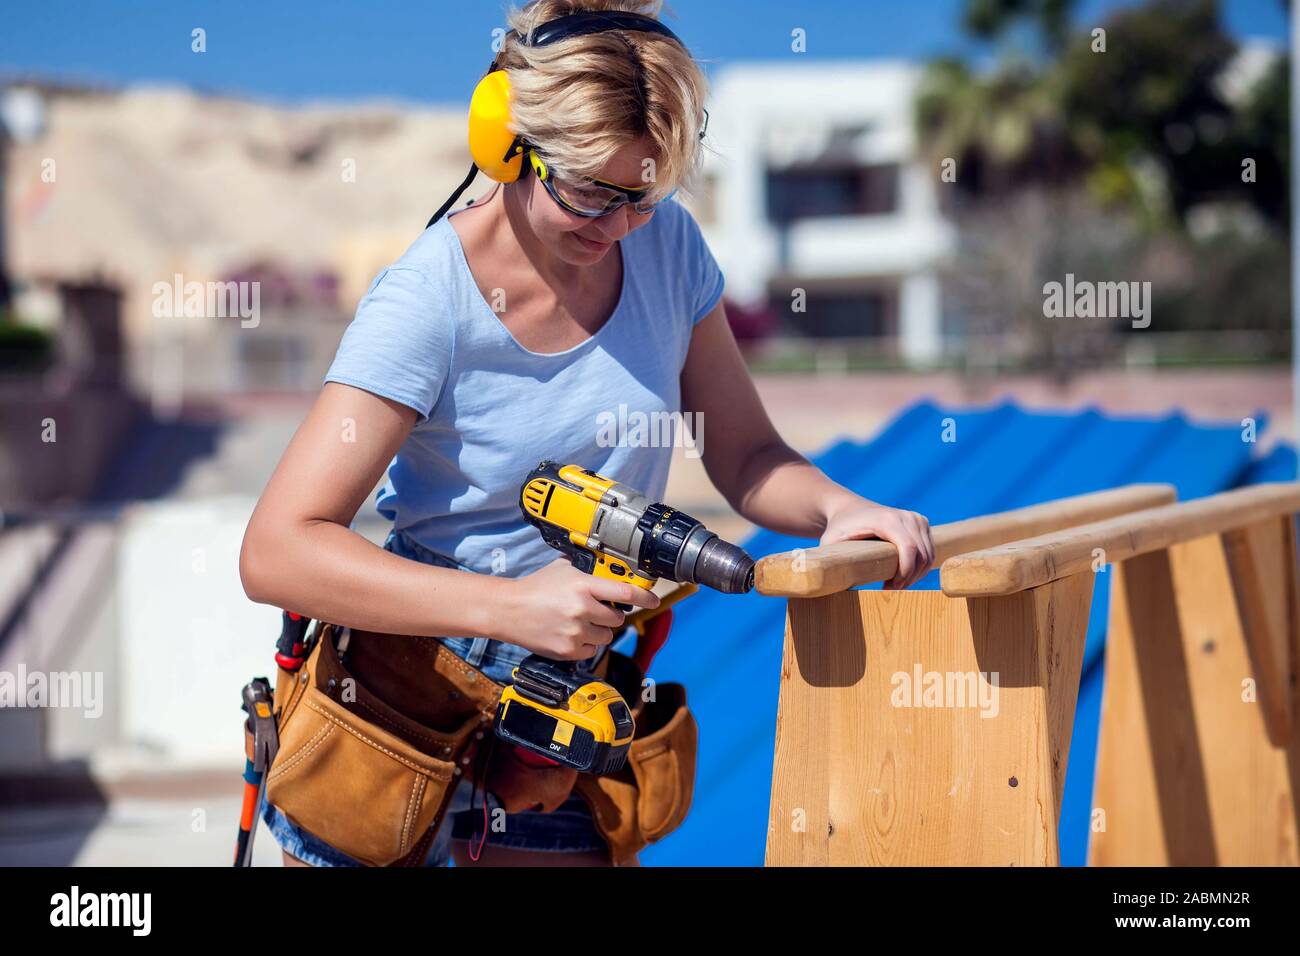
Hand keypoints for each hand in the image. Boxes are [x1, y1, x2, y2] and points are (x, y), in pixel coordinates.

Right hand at [499, 559, 660, 659]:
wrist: (509, 610)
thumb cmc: (535, 588)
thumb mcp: (562, 569)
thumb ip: (587, 572)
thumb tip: (609, 572)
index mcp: (583, 586)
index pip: (625, 592)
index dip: (644, 597)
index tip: (654, 600)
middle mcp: (582, 609)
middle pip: (617, 617)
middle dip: (610, 613)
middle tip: (594, 609)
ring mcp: (576, 632)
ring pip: (607, 635)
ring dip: (598, 630)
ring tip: (579, 622)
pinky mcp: (568, 650)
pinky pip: (592, 650)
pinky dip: (586, 643)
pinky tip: (571, 633)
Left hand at [820, 500, 934, 589]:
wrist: (848, 509)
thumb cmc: (838, 528)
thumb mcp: (829, 542)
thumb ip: (827, 558)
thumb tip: (827, 581)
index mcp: (887, 519)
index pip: (909, 548)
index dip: (905, 572)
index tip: (891, 587)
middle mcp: (906, 516)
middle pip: (921, 555)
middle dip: (909, 578)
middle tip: (891, 589)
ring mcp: (916, 518)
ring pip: (928, 555)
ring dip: (915, 574)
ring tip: (895, 583)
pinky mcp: (921, 522)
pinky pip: (929, 550)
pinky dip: (920, 566)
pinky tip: (902, 574)